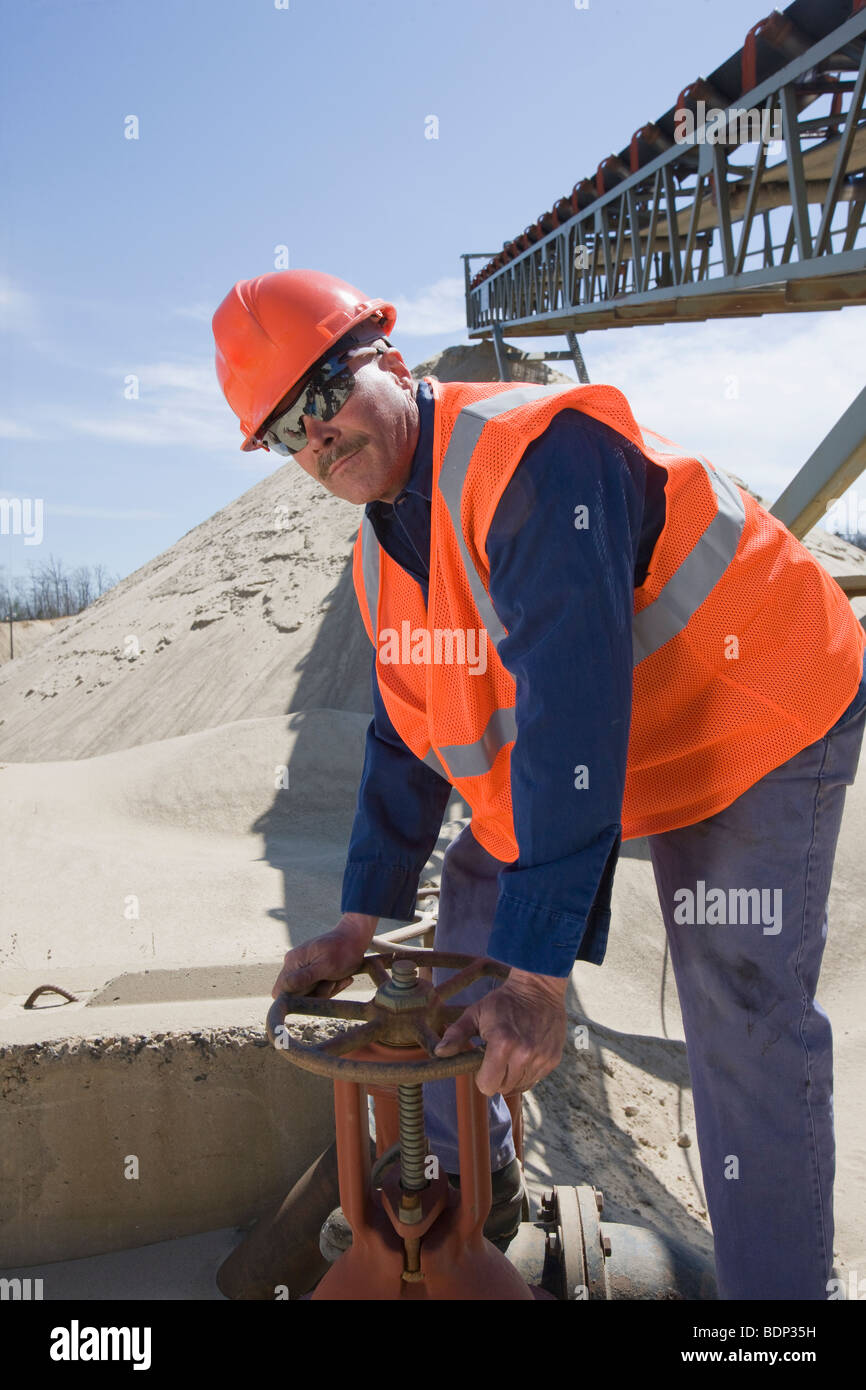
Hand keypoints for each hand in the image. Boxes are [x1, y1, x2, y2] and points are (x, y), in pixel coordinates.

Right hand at [271, 913, 378, 1000]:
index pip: (280, 991)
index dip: (295, 999)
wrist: (356, 937)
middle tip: (333, 981)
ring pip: (311, 994)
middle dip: (318, 993)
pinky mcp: (313, 973)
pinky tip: (342, 978)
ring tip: (340, 978)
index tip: (316, 991)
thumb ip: (304, 978)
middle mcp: (294, 966)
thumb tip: (283, 988)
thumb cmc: (342, 950)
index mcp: (292, 962)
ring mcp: (303, 970)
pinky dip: (331, 987)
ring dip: (328, 990)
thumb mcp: (326, 966)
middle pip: (297, 995)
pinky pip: (319, 990)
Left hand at [434, 967, 567, 1094]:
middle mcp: (524, 1055)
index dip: (481, 1077)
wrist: (539, 989)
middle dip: (496, 1076)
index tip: (482, 1062)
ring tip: (511, 1053)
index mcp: (502, 1044)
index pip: (487, 1086)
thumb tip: (439, 1052)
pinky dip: (526, 1073)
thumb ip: (456, 1034)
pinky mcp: (552, 1060)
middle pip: (503, 1088)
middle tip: (496, 1056)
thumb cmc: (504, 1001)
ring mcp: (541, 1059)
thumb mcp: (476, 1013)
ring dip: (512, 1076)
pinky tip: (524, 1055)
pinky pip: (534, 1080)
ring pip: (519, 1086)